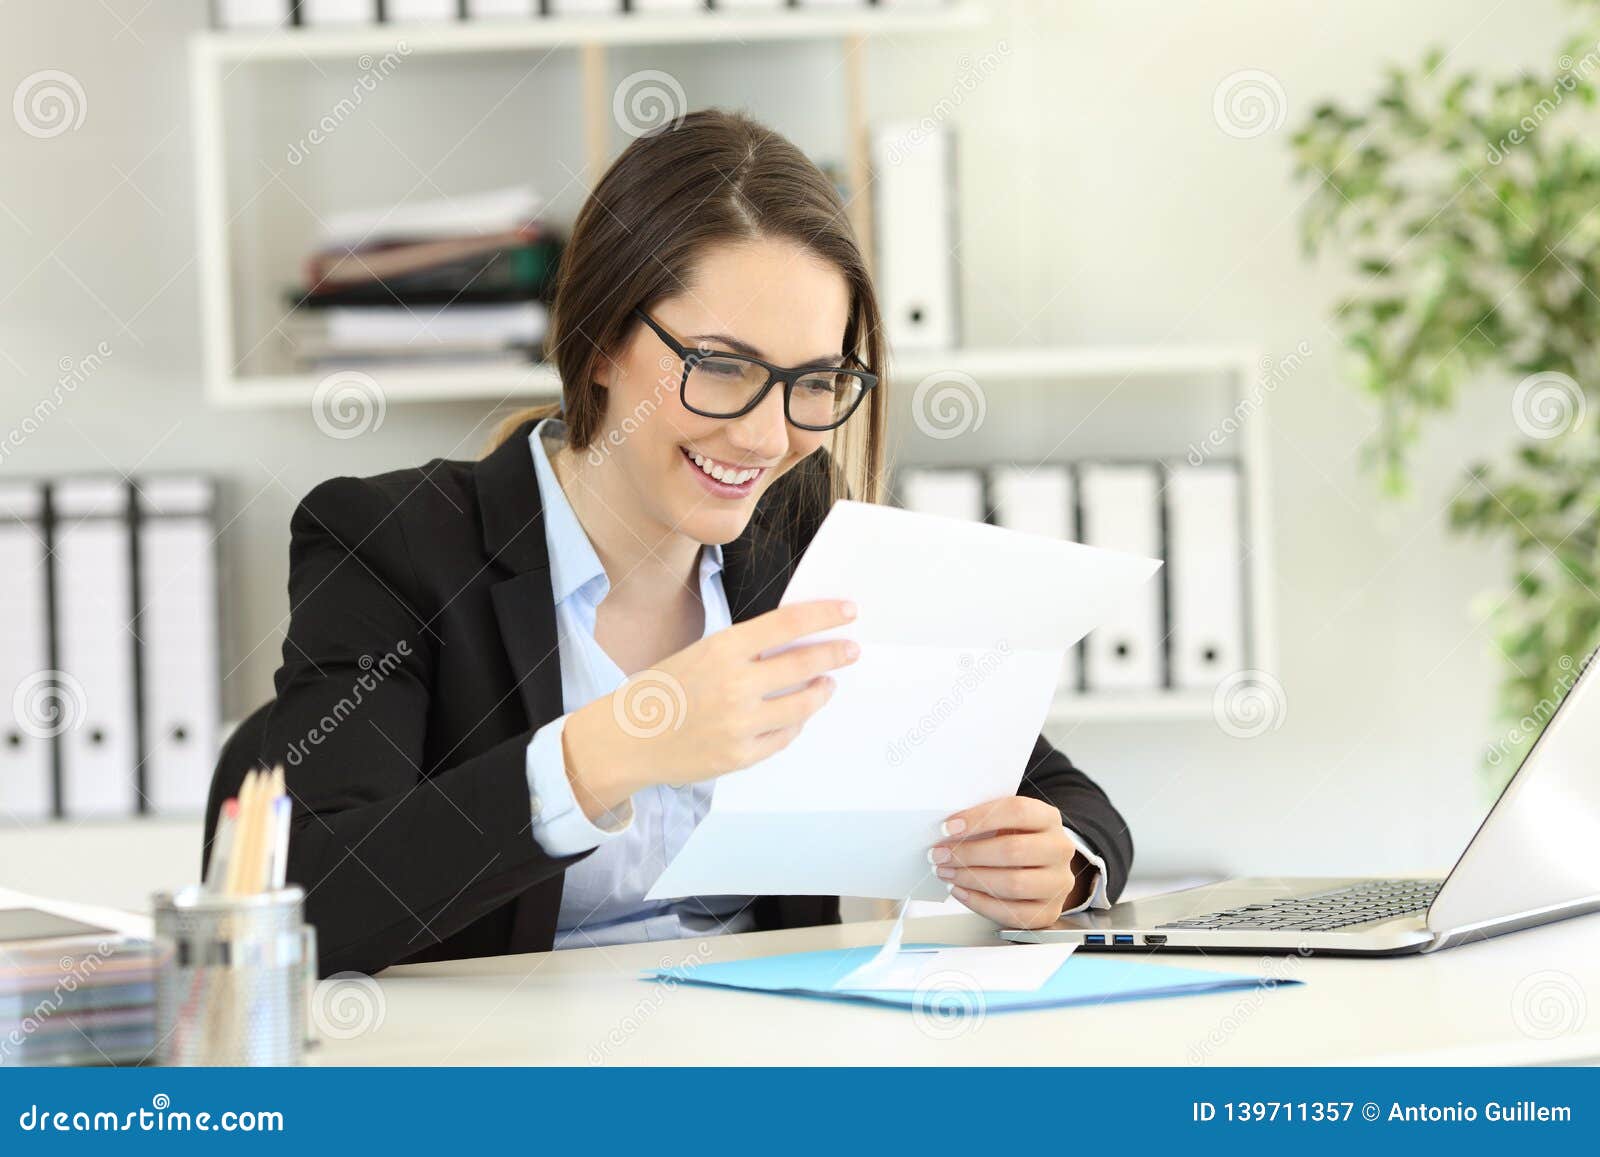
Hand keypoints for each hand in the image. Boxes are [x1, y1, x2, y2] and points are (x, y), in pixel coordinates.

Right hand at [561, 599, 859, 819]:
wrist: (627, 738)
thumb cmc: (663, 690)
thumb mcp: (701, 654)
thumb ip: (745, 651)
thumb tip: (797, 644)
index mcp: (722, 649)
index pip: (787, 624)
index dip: (824, 616)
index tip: (848, 611)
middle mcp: (734, 685)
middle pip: (804, 664)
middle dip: (835, 653)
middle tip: (851, 649)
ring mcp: (739, 723)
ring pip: (802, 705)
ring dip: (821, 691)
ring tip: (827, 684)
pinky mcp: (740, 756)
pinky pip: (784, 736)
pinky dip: (795, 723)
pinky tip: (798, 715)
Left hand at [929, 795, 1089, 928]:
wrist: (1042, 869)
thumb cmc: (1015, 840)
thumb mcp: (1005, 823)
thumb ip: (983, 822)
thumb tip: (947, 830)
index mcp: (1048, 818)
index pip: (1017, 811)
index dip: (979, 819)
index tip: (947, 828)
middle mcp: (1060, 849)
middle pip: (1013, 850)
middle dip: (969, 853)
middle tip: (939, 855)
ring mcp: (1058, 883)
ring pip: (1014, 883)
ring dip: (972, 879)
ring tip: (946, 873)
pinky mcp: (1049, 911)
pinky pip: (1012, 913)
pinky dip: (980, 903)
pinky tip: (960, 891)